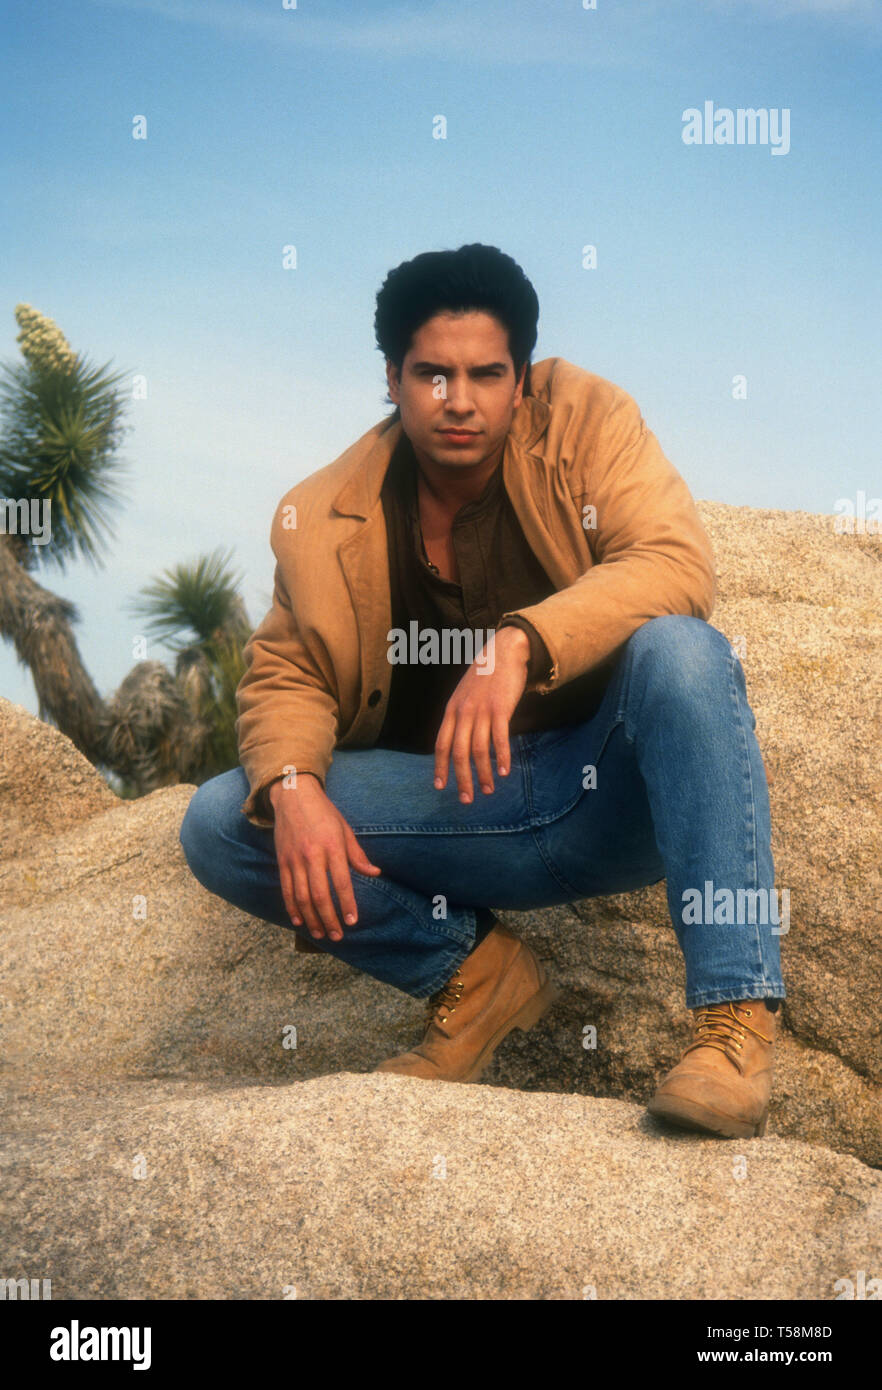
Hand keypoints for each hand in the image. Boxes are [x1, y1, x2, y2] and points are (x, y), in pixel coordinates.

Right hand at [270, 774, 380, 940]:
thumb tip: (375, 873)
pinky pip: (286, 889)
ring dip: (311, 918)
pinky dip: (292, 908)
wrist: (293, 796)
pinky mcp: (282, 861)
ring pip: (301, 896)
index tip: (352, 921)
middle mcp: (312, 855)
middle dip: (329, 919)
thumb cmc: (324, 813)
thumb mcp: (345, 829)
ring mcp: (294, 859)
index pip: (342, 882)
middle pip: (320, 895)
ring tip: (320, 933)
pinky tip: (299, 921)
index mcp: (333, 847)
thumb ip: (358, 855)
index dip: (347, 904)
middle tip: (337, 935)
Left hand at [433, 626, 529, 801]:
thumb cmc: (486, 675)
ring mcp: (481, 710)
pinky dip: (502, 757)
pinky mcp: (500, 708)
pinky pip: (500, 738)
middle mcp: (463, 712)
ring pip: (478, 750)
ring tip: (488, 790)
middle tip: (466, 799)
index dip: (440, 767)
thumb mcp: (464, 694)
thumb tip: (459, 739)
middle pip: (458, 752)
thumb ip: (460, 715)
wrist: (504, 651)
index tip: (440, 786)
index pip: (441, 744)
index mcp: (452, 710)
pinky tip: (504, 772)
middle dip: (461, 778)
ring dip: (483, 774)